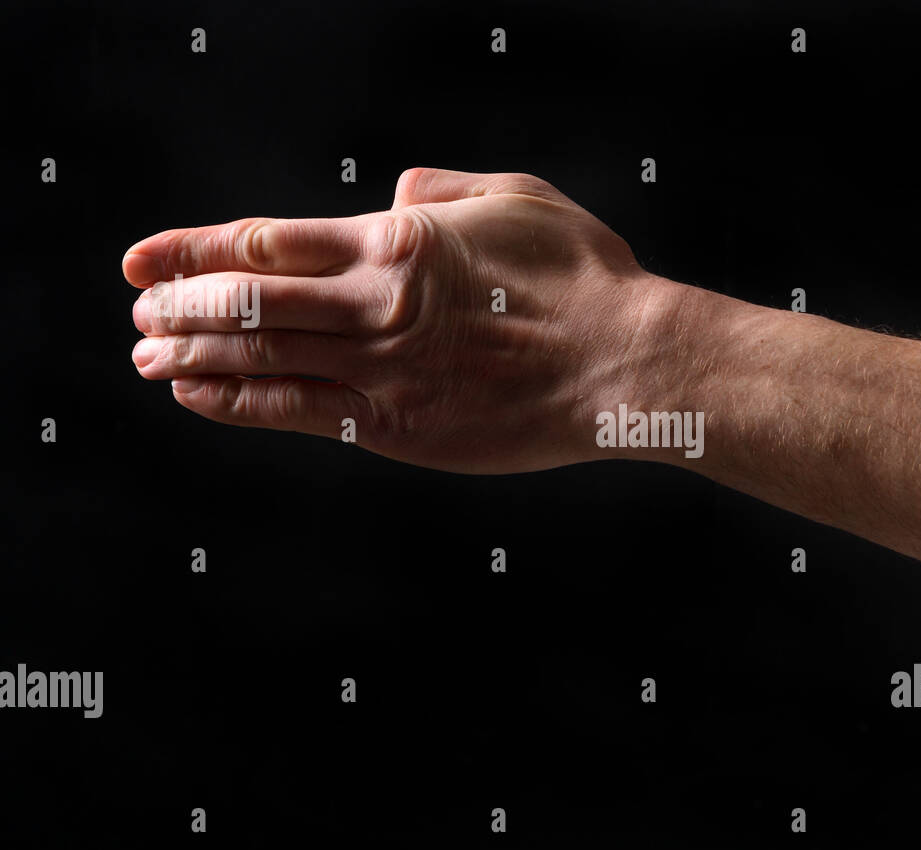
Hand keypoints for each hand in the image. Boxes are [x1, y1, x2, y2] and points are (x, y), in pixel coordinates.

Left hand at [124, 167, 920, 576]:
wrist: (628, 365)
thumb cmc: (586, 280)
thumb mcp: (519, 198)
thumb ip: (447, 190)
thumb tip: (395, 191)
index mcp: (401, 243)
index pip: (270, 240)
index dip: (197, 248)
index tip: (148, 258)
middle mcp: (378, 306)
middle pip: (250, 299)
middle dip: (180, 302)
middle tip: (135, 307)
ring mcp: (385, 372)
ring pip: (264, 357)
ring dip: (194, 354)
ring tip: (146, 355)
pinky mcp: (400, 429)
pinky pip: (301, 414)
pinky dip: (242, 404)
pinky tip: (201, 398)